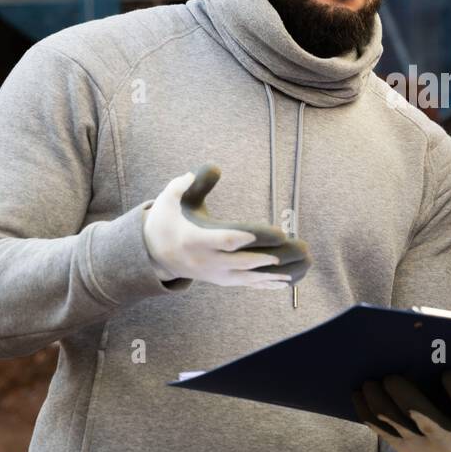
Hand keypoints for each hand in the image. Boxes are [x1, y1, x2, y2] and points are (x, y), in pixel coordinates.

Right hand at [141, 164, 310, 287]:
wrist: (153, 253)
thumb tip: (214, 167)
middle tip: (294, 249)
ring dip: (272, 274)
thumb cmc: (166, 219)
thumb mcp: (170, 198)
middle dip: (267, 256)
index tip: (274, 232)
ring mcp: (213, 274)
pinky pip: (246, 284)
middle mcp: (205, 260)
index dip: (249, 236)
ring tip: (297, 269)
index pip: (226, 239)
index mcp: (194, 239)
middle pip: (241, 261)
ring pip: (246, 277)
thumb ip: (188, 183)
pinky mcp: (220, 280)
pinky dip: (265, 284)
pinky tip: (285, 282)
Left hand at [353, 370, 450, 451]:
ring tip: (368, 381)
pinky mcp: (403, 449)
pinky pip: (381, 430)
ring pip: (396, 423)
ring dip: (379, 403)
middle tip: (391, 374)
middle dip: (405, 395)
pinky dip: (366, 412)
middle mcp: (448, 440)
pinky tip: (358, 393)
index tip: (449, 371)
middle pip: (424, 417)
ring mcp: (422, 447)